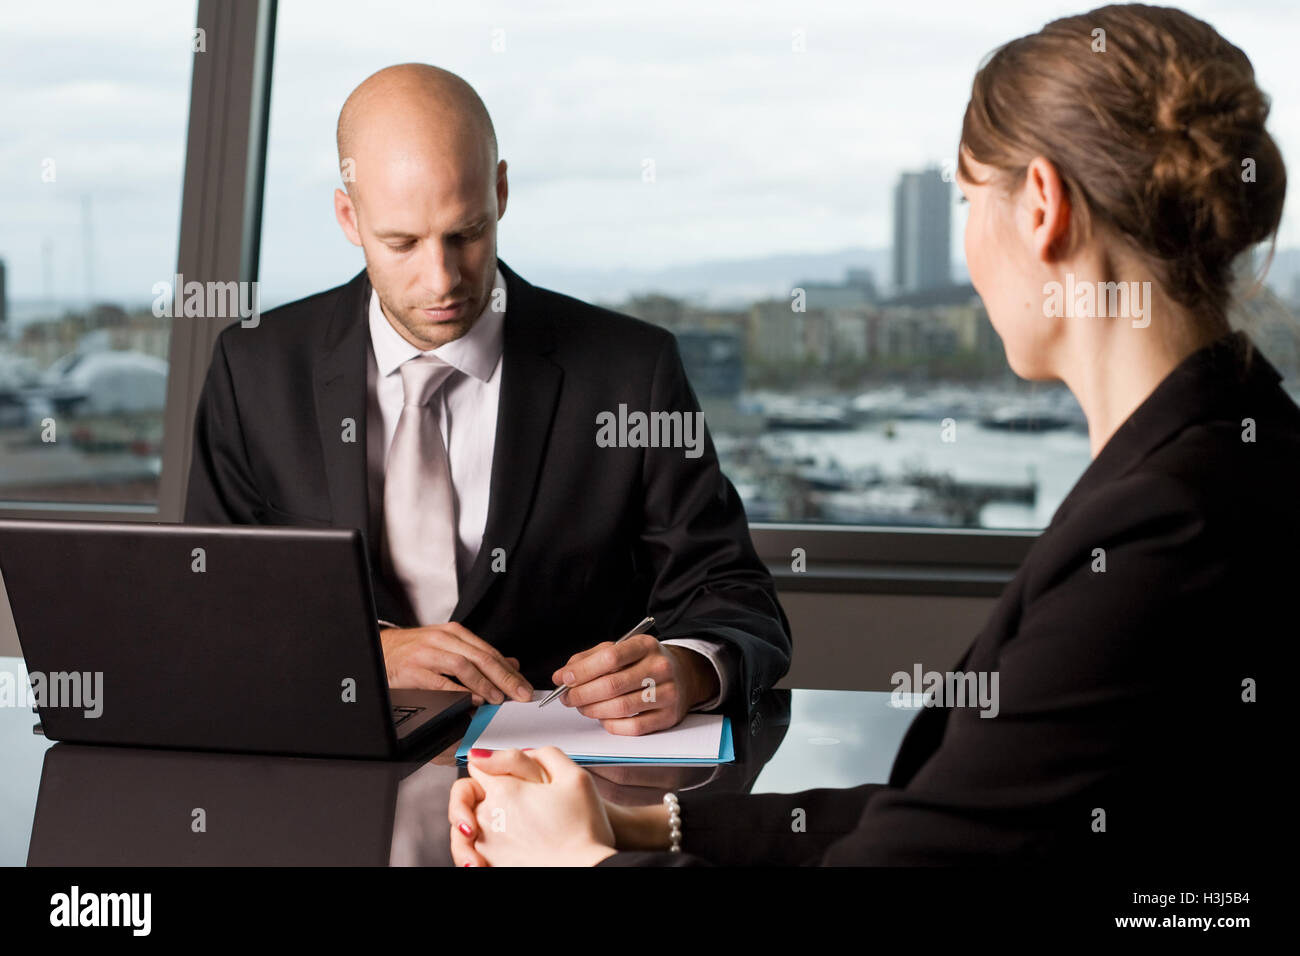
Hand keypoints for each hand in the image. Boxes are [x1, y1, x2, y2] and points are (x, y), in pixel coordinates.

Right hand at [380, 621, 531, 705]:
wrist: (380, 651)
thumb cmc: (415, 652)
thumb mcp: (449, 648)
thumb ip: (479, 656)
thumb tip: (512, 665)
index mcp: (455, 633)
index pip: (489, 652)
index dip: (510, 671)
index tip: (525, 688)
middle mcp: (443, 639)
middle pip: (481, 658)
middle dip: (505, 678)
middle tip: (520, 695)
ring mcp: (427, 653)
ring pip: (463, 666)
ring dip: (484, 684)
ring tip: (497, 699)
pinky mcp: (414, 669)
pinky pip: (440, 681)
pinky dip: (458, 691)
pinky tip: (470, 701)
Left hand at [448, 748, 617, 866]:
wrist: (586, 872)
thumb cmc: (583, 831)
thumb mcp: (576, 778)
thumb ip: (545, 754)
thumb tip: (520, 751)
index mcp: (505, 790)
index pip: (476, 765)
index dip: (490, 765)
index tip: (502, 773)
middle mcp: (488, 816)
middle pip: (468, 795)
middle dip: (483, 794)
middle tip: (506, 802)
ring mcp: (485, 844)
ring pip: (469, 824)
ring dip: (482, 822)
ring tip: (511, 829)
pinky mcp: (490, 864)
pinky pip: (474, 851)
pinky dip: (481, 848)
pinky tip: (507, 847)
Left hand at [551, 637, 718, 734]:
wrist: (683, 675)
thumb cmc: (643, 663)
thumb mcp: (621, 649)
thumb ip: (589, 659)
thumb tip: (562, 676)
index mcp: (646, 645)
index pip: (610, 657)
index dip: (582, 670)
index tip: (564, 678)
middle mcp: (660, 668)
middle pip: (612, 685)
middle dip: (581, 694)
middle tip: (567, 698)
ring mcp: (667, 693)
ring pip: (620, 708)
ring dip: (592, 710)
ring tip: (582, 707)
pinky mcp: (668, 716)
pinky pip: (632, 727)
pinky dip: (611, 725)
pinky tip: (603, 717)